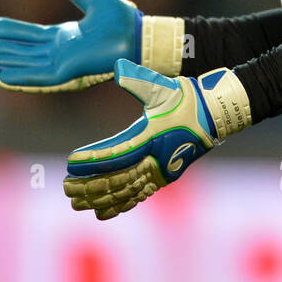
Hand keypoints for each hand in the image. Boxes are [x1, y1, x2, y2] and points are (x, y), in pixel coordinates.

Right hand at [0, 0, 140, 91]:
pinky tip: (3, 77)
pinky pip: (39, 78)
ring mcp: (64, 64)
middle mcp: (61, 53)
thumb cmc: (123, 22)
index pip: (33, 37)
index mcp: (66, 38)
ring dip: (7, 64)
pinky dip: (21, 77)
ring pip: (27, 65)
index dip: (15, 34)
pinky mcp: (69, 74)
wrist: (137, 36)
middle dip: (5, 52)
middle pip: (26, 53)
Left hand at [63, 59, 251, 219]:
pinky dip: (119, 205)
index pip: (117, 152)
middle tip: (66, 188)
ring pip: (125, 191)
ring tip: (76, 203)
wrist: (215, 115)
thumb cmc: (186, 98)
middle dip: (90, 185)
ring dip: (99, 198)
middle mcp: (155, 160)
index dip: (93, 160)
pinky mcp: (163, 177)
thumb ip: (139, 79)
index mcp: (151, 138)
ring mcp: (160, 172)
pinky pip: (137, 196)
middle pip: (117, 179)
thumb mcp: (163, 86)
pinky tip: (101, 213)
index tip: (70, 163)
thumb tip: (120, 68)